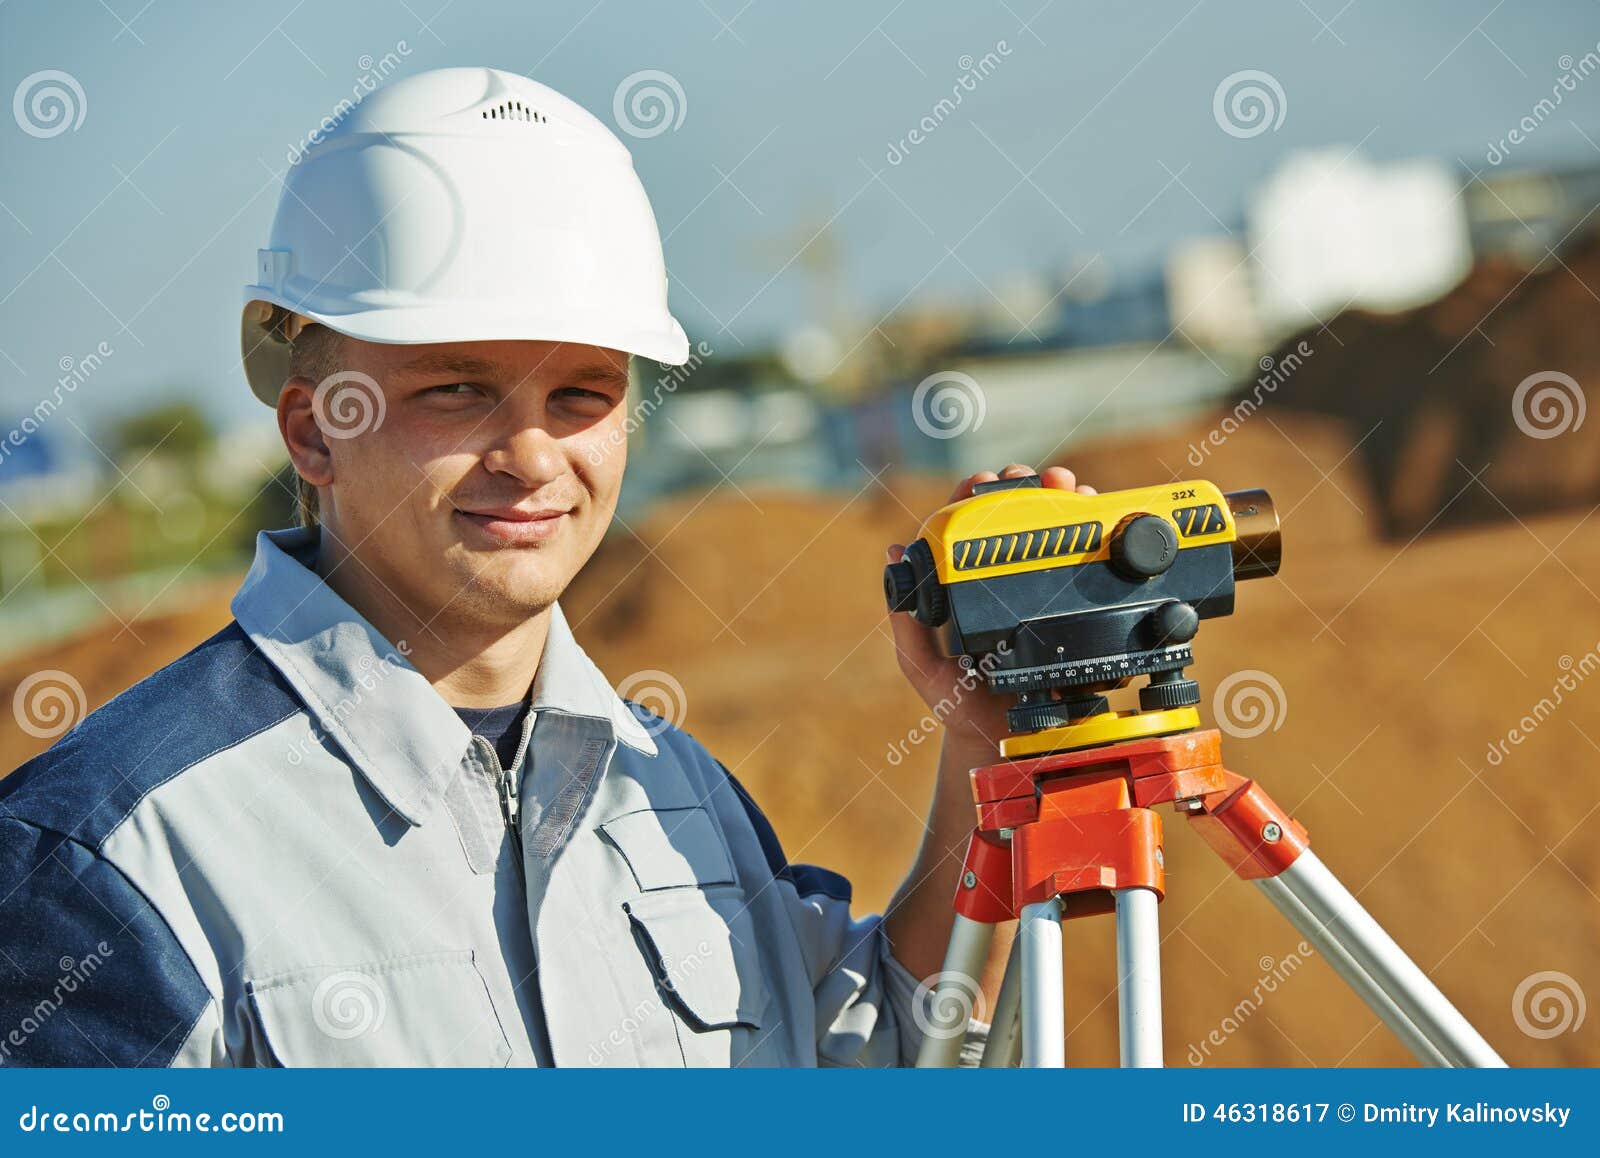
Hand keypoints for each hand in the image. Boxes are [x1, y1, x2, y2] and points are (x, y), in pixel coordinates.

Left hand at [886, 464, 1096, 751]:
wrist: (1005, 746)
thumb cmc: (958, 704)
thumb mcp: (922, 666)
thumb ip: (906, 621)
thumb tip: (894, 555)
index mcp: (967, 585)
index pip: (969, 525)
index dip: (976, 495)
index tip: (986, 482)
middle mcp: (1007, 583)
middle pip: (1020, 520)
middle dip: (1032, 489)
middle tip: (1043, 481)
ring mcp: (1044, 598)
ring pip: (1059, 538)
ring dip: (1070, 506)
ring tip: (1076, 495)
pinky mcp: (1076, 617)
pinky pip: (1091, 577)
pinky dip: (1101, 547)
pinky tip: (1105, 532)